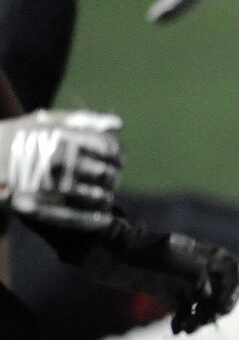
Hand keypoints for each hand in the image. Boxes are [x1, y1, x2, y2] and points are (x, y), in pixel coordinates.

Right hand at [3, 109, 124, 231]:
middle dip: (112, 178)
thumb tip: (119, 125)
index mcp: (66, 138)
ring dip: (105, 198)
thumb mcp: (46, 121)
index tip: (118, 161)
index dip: (119, 156)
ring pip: (98, 196)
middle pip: (107, 174)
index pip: (110, 149)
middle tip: (109, 180)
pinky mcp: (42, 204)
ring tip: (102, 197)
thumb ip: (84, 121)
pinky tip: (103, 218)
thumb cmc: (19, 136)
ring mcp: (52, 183)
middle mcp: (62, 160)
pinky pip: (82, 216)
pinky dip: (97, 219)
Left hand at [79, 221, 238, 331]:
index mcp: (200, 252)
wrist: (102, 252)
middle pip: (220, 290)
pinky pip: (184, 308)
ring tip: (187, 329)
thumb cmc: (134, 250)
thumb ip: (194, 274)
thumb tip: (210, 296)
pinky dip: (184, 319)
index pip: (233, 268)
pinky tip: (176, 329)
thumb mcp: (167, 258)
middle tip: (202, 323)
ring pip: (203, 302)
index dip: (235, 288)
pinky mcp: (166, 291)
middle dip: (214, 309)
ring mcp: (181, 278)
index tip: (223, 306)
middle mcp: (195, 265)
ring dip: (200, 318)